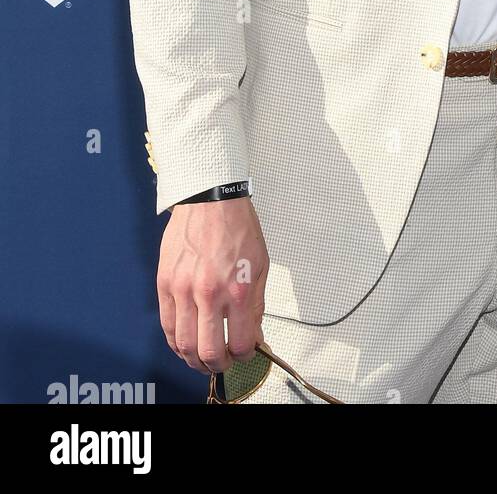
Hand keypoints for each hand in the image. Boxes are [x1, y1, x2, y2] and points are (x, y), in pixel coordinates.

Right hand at [157, 197, 268, 373]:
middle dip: (219, 366)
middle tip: (223, 364)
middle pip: (209, 352)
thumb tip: (253, 334)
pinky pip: (167, 325)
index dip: (244, 356)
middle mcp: (209, 293)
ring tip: (202, 359)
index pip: (240, 343)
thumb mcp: (261, 264)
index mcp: (238, 290)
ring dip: (193, 360)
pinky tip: (184, 343)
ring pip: (183, 345)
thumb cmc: (237, 227)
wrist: (211, 199)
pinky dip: (175, 341)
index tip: (245, 353)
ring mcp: (183, 290)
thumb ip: (256, 305)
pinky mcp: (165, 283)